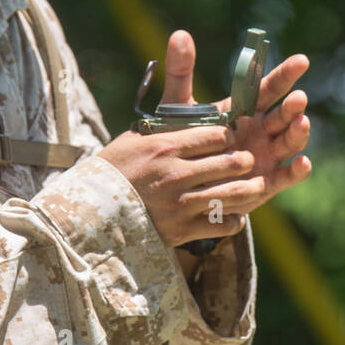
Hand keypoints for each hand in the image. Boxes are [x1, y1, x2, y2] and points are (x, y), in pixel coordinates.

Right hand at [97, 125, 254, 248]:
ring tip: (256, 185)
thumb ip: (168, 129)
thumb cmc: (114, 171)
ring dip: (250, 188)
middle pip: (231, 162)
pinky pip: (222, 225)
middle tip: (248, 160)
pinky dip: (233, 220)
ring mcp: (180, 204)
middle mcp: (175, 174)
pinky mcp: (181, 230)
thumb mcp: (136, 139)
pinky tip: (233, 214)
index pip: (216, 134)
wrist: (89, 214)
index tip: (232, 137)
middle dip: (245, 160)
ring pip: (233, 194)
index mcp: (164, 146)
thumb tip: (197, 114)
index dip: (229, 135)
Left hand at [156, 30, 311, 218]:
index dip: (285, 75)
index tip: (301, 61)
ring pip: (288, 141)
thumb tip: (179, 33)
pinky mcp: (265, 182)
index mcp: (244, 109)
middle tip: (298, 97)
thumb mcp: (179, 106)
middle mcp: (260, 130)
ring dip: (298, 133)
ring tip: (301, 122)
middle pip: (282, 115)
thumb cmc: (183, 141)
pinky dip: (296, 171)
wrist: (176, 183)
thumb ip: (180, 72)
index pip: (268, 88)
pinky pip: (284, 177)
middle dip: (292, 106)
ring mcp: (265, 155)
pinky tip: (303, 163)